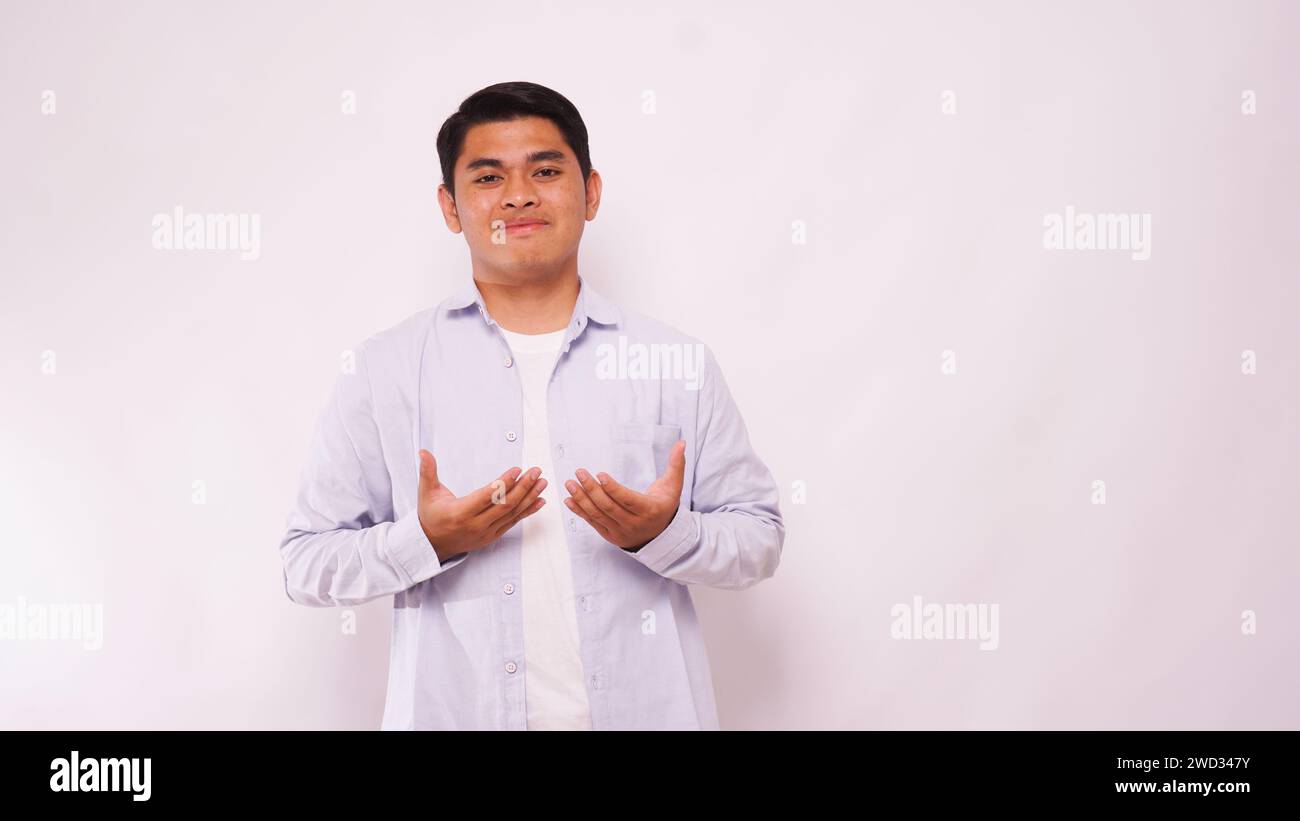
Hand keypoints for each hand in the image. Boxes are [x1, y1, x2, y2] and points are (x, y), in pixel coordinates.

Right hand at [416, 449, 546, 562]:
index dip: (504, 483)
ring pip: (512, 514)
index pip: (487, 496)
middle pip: (504, 505)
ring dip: (529, 497)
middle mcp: (475, 525)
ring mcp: (486, 532)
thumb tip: (423, 452)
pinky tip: (539, 501)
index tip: (517, 470)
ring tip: (542, 483)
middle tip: (536, 472)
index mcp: (460, 513)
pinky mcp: (492, 536)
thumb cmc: (431, 516)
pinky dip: (527, 511)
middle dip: (523, 487)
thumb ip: (427, 472)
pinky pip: (513, 522)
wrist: (432, 545)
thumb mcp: (426, 493)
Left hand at [563, 439, 685, 550]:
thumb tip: (682, 443)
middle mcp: (634, 523)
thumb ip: (676, 464)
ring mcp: (620, 531)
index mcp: (649, 510)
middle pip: (609, 507)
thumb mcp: (673, 487)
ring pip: (598, 515)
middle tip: (579, 473)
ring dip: (582, 499)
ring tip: (570, 483)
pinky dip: (579, 511)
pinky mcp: (610, 535)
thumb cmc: (664, 506)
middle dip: (592, 489)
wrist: (660, 536)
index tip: (600, 474)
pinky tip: (569, 500)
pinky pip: (592, 523)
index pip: (628, 500)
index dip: (613, 489)